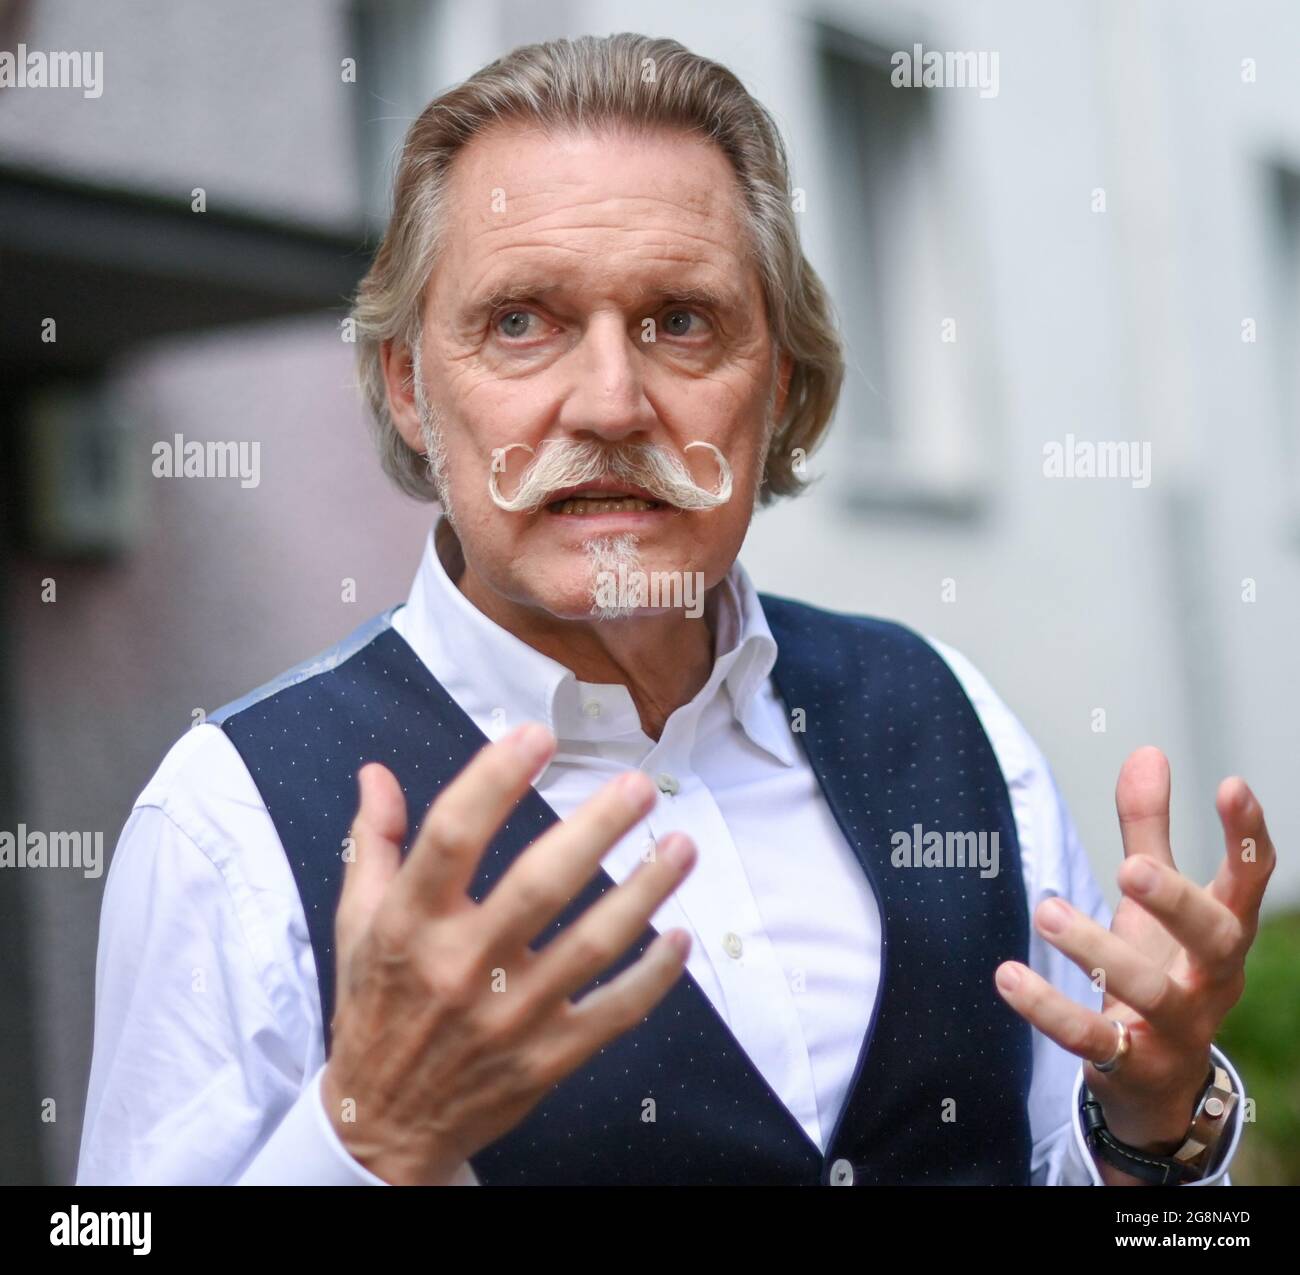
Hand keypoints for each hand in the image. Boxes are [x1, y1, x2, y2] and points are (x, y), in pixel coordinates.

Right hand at [320, 721, 694, 1184]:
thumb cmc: (374, 1007)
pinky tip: (681, 937)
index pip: (452, 836)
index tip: (536, 734)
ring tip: (681, 846)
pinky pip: (615, 1011)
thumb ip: (372, 843)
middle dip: (596, 829)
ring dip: (645, 891)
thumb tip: (376, 771)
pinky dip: (654, 976)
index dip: (495, 779)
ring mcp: (512, 1016)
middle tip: (638, 785)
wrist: (383, 1124)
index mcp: (411, 923)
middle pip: (539, 885)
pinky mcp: (548, 1056)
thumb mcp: (355, 924)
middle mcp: (462, 966)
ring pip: (593, 944)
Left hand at [994, 746, 1273, 1174]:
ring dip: (1096, 950)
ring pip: (1149, 991)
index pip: (1250, 881)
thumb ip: (1149, 830)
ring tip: (1046, 912)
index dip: (1248, 835)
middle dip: (1176, 902)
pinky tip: (1008, 976)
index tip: (1232, 785)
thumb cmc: (1162, 969)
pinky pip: (1093, 1040)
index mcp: (1223, 933)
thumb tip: (1147, 751)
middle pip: (1213, 939)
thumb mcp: (1156, 900)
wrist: (1158, 1085)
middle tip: (1130, 867)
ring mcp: (1176, 1028)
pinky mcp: (1131, 1064)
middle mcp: (1210, 980)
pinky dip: (1049, 1009)